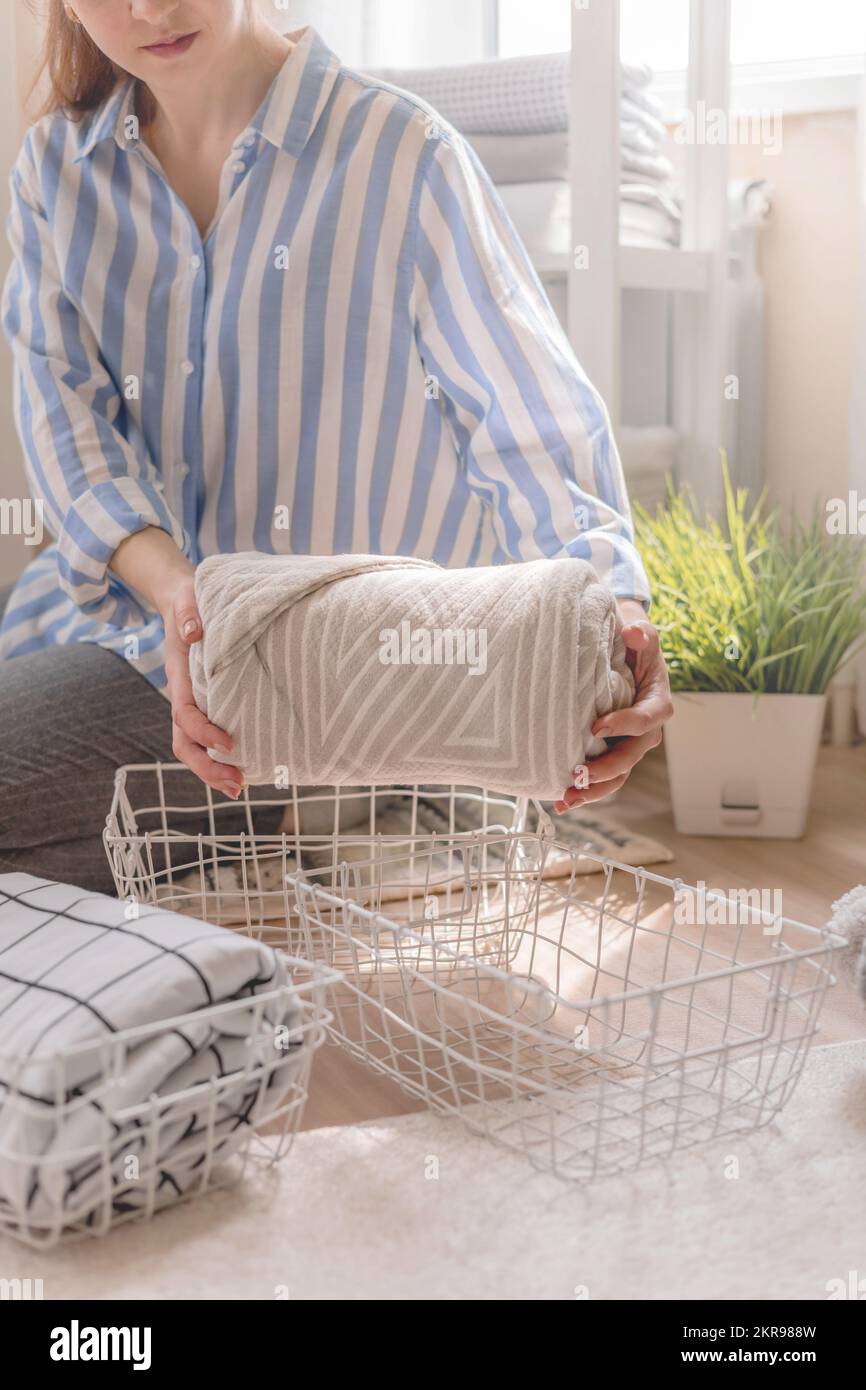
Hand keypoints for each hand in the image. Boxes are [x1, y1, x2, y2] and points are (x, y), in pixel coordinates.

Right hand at [161, 575, 243, 798]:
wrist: (182, 602)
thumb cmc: (189, 601)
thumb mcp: (187, 600)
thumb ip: (189, 615)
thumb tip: (194, 633)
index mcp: (179, 676)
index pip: (185, 715)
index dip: (204, 733)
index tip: (229, 744)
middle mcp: (183, 695)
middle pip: (184, 743)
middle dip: (207, 768)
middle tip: (238, 785)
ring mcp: (192, 703)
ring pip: (193, 747)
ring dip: (213, 770)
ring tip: (241, 787)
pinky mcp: (205, 704)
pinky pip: (206, 739)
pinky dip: (220, 758)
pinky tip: (245, 769)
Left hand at [554, 599, 672, 813]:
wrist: (623, 652)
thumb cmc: (633, 643)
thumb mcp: (641, 633)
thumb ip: (641, 632)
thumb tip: (631, 632)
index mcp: (656, 702)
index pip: (647, 719)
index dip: (625, 725)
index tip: (596, 727)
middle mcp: (645, 729)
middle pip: (631, 756)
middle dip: (606, 770)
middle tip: (578, 775)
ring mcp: (628, 744)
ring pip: (617, 775)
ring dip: (593, 790)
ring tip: (566, 800)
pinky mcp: (610, 752)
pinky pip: (602, 776)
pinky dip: (584, 790)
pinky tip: (559, 800)